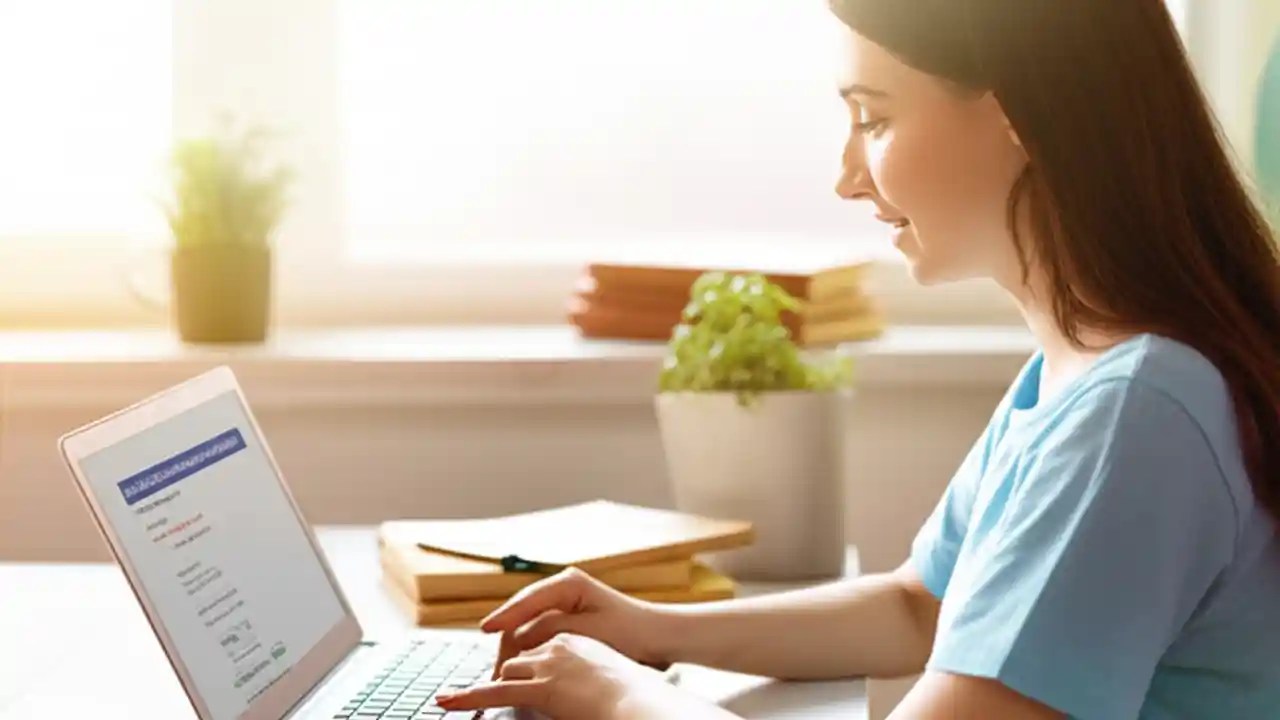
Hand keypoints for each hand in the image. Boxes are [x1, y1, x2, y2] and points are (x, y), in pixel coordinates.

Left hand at [434, 633, 674, 718]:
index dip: (530, 660)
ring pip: (510, 669)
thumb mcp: (613, 677)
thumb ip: (592, 678)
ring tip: (471, 695)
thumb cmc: (637, 696)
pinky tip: (449, 701)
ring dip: (493, 682)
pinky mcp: (541, 687)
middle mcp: (562, 645)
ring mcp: (549, 664)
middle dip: (509, 669)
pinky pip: (495, 690)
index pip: (542, 642)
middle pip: (521, 652)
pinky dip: (468, 696)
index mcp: (580, 640)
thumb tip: (589, 691)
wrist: (642, 703)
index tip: (521, 669)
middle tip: (493, 686)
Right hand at [478, 567, 678, 669]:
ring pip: (527, 625)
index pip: (526, 599)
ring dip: (516, 648)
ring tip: (504, 673)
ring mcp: (562, 603)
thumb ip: (552, 630)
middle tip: (495, 668)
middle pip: (521, 614)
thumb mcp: (588, 631)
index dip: (505, 615)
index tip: (486, 628)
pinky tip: (522, 668)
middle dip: (507, 640)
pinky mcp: (566, 618)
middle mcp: (561, 588)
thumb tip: (518, 638)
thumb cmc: (630, 632)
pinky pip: (538, 632)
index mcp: (568, 583)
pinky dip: (530, 650)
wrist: (657, 637)